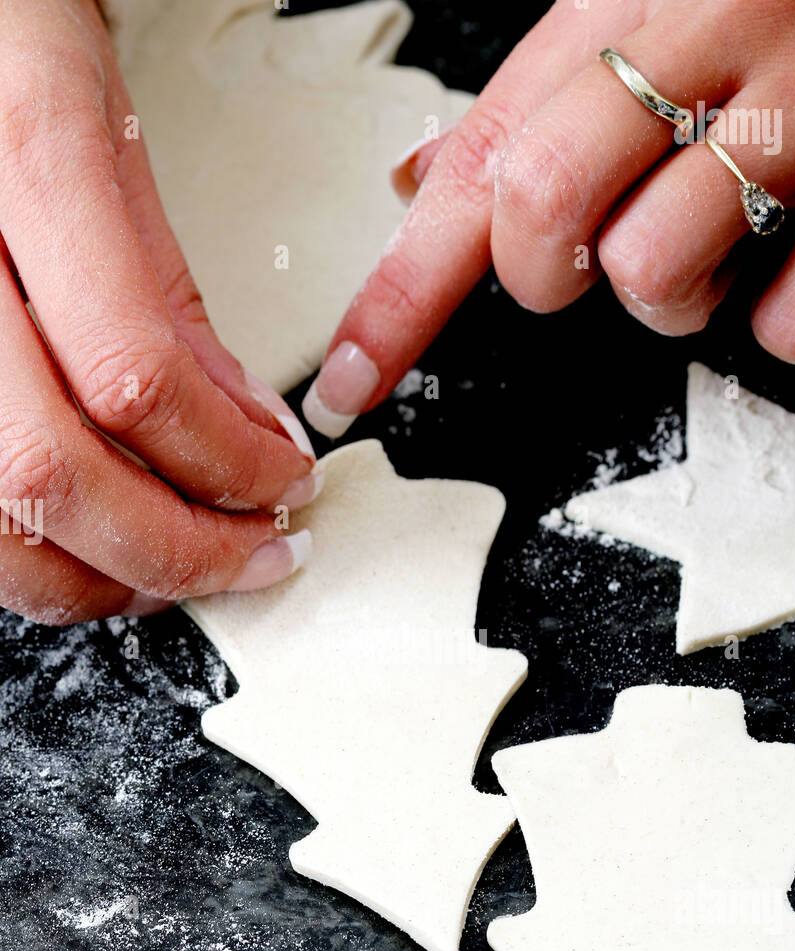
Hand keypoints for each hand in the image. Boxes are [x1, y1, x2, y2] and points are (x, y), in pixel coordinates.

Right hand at [0, 0, 316, 625]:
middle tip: (256, 554)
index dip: (230, 463)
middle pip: (51, 473)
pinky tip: (98, 547)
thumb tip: (248, 431)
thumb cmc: (3, 37)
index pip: (137, 378)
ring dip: (102, 574)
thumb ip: (172, 297)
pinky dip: (39, 555)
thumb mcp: (111, 133)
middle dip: (178, 546)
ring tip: (183, 566)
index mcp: (22, 161)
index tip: (288, 483)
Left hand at [303, 0, 794, 436]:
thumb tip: (421, 184)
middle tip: (591, 261)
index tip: (350, 381)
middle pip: (543, 207)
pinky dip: (782, 319)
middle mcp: (709, 36)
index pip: (472, 164)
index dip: (397, 295)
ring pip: (656, 277)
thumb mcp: (646, 2)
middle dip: (545, 278)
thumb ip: (538, 97)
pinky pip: (789, 321)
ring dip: (674, 301)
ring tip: (722, 241)